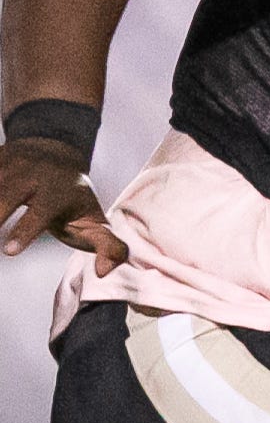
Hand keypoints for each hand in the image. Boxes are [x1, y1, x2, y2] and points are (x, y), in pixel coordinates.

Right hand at [0, 143, 120, 271]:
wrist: (54, 150)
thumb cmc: (72, 198)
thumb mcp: (94, 219)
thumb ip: (107, 246)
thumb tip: (105, 273)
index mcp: (58, 191)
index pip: (41, 212)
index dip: (25, 231)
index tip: (8, 252)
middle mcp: (30, 175)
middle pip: (5, 196)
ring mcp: (6, 166)